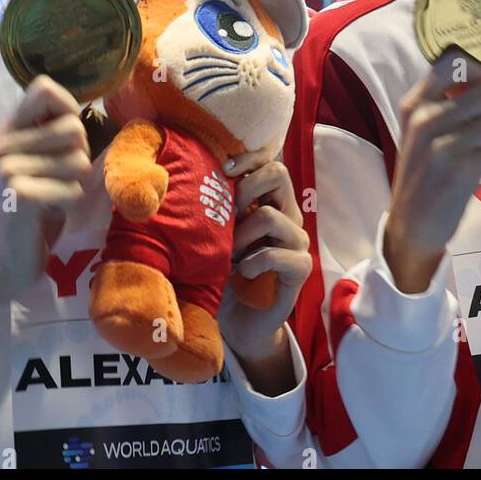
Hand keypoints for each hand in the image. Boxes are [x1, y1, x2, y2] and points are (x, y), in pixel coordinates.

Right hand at [0, 75, 97, 300]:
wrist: (6, 258)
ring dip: (76, 182)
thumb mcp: (39, 159)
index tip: (66, 138)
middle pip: (73, 128)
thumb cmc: (35, 205)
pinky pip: (74, 188)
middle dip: (79, 156)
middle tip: (56, 180)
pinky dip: (71, 202)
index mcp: (7, 130)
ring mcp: (7, 169)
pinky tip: (49, 212)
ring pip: (79, 160)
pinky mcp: (20, 195)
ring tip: (53, 196)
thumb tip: (82, 106)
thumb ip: (52, 130)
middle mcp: (2, 144)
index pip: (44, 88)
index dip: (68, 108)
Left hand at [218, 158, 311, 365]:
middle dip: (245, 188)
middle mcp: (288, 215)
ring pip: (269, 215)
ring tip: (229, 256)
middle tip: (227, 215)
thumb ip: (214, 211)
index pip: (269, 162)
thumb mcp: (216, 237)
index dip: (248, 157)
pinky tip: (242, 273)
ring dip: (240, 236)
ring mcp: (297, 241)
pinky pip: (277, 254)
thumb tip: (180, 180)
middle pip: (278, 174)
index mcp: (271, 202)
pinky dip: (253, 263)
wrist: (241, 323)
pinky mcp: (300, 267)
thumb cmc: (224, 275)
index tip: (222, 169)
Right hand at [383, 48, 480, 293]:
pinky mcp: (460, 171)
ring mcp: (441, 145)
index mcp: (414, 105)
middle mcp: (424, 119)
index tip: (480, 91)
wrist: (411, 225)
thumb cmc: (423, 172)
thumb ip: (443, 102)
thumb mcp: (419, 130)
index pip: (452, 63)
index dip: (478, 72)